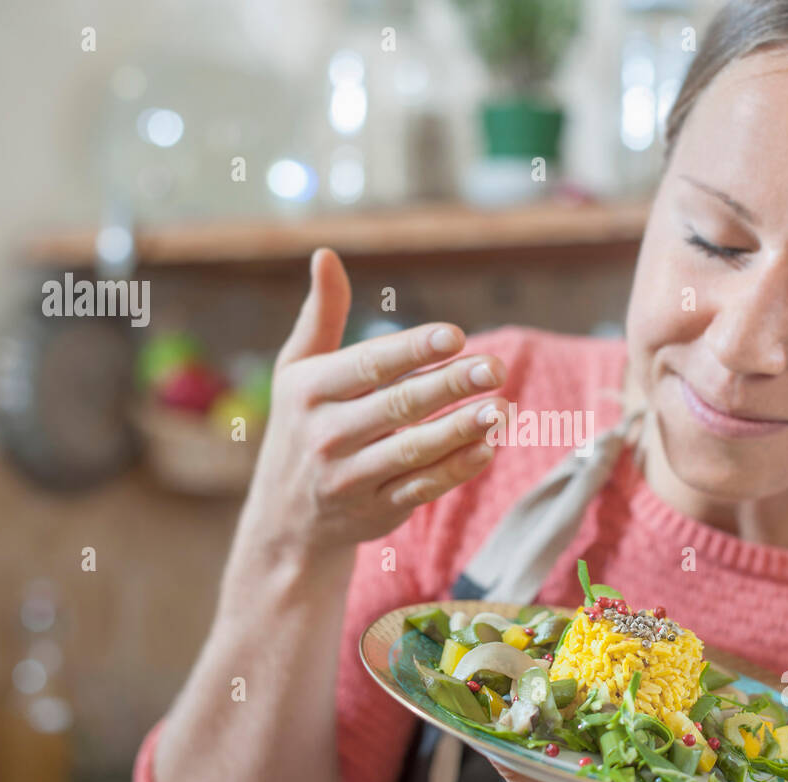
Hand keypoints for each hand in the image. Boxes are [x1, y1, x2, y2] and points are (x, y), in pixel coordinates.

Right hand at [238, 248, 509, 559]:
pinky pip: (422, 488)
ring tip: (503, 407)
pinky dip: (456, 469)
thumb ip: (321, 315)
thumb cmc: (301, 424)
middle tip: (496, 367)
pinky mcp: (376, 512)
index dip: (414, 350)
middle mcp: (327, 435)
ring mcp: (351, 478)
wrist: (284, 520)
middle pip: (398, 406)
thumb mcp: (297, 370)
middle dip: (451, 385)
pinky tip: (488, 447)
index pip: (369, 366)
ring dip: (462, 429)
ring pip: (415, 451)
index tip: (456, 335)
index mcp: (310, 390)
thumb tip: (325, 254)